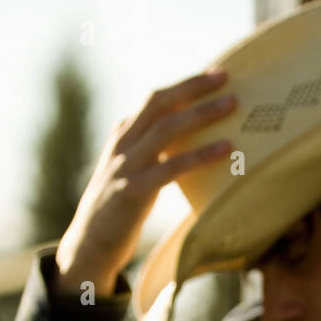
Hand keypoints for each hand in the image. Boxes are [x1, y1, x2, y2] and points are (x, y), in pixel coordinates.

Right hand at [54, 68, 236, 294]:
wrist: (88, 246)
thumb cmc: (118, 211)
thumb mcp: (130, 172)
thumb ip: (149, 152)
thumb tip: (185, 139)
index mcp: (122, 136)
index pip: (154, 100)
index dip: (185, 84)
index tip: (215, 74)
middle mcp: (121, 145)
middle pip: (158, 103)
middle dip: (193, 86)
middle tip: (225, 76)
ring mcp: (124, 167)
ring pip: (165, 129)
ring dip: (201, 114)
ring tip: (232, 105)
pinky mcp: (131, 192)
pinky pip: (169, 168)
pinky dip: (200, 155)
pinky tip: (225, 148)